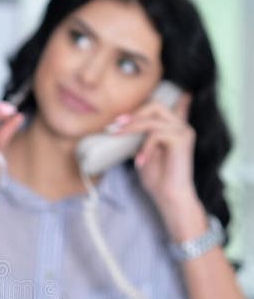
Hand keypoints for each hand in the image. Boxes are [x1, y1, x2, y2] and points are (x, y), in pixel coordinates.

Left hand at [113, 93, 203, 230]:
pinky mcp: (182, 139)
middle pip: (156, 105)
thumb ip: (139, 136)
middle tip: (115, 126)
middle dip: (133, 114)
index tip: (129, 111)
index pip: (170, 103)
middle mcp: (181, 126)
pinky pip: (156, 134)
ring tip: (116, 136)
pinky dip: (145, 147)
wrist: (170, 198)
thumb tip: (120, 124)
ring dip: (132, 127)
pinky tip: (140, 162)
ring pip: (153, 118)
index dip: (157, 100)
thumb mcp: (143, 152)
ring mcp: (183, 131)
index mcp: (173, 128)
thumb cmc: (157, 179)